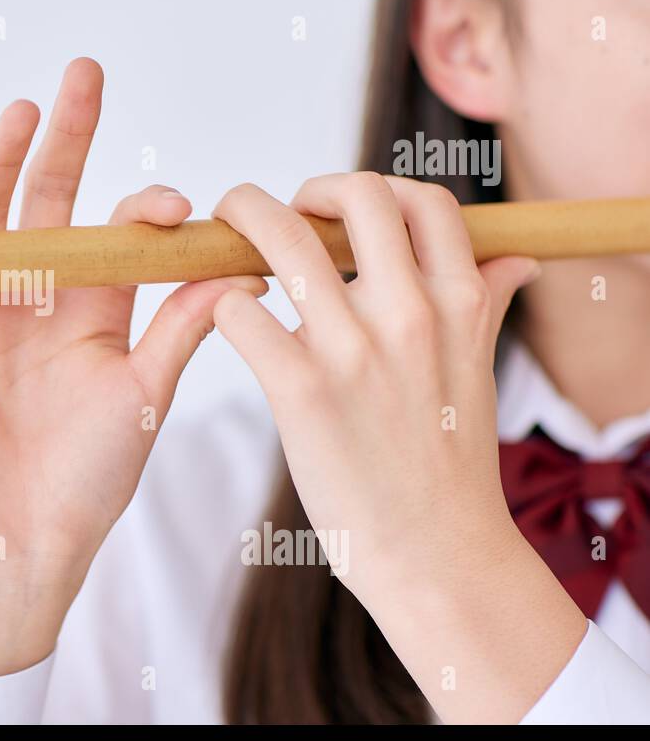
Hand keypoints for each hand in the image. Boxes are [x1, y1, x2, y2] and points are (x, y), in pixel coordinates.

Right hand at [0, 58, 266, 675]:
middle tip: (83, 77)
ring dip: (1, 166)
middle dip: (64, 140)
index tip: (173, 208)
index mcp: (93, 307)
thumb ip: (182, 328)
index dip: (142, 206)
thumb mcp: (147, 394)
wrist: (22, 538)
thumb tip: (240, 266)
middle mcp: (38, 296)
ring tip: (23, 114)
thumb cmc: (88, 475)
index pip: (114, 230)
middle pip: (48, 201)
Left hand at [210, 173, 585, 721]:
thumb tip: (515, 260)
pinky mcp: (300, 389)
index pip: (423, 200)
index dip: (371, 189)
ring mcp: (355, 350)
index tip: (334, 210)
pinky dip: (224, 304)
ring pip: (282, 239)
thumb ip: (486, 305)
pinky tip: (230, 321)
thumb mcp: (478, 371)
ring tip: (225, 246)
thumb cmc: (449, 461)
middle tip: (267, 215)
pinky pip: (241, 311)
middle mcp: (412, 314)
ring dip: (242, 225)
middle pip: (356, 196)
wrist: (433, 550)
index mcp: (459, 303)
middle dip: (300, 191)